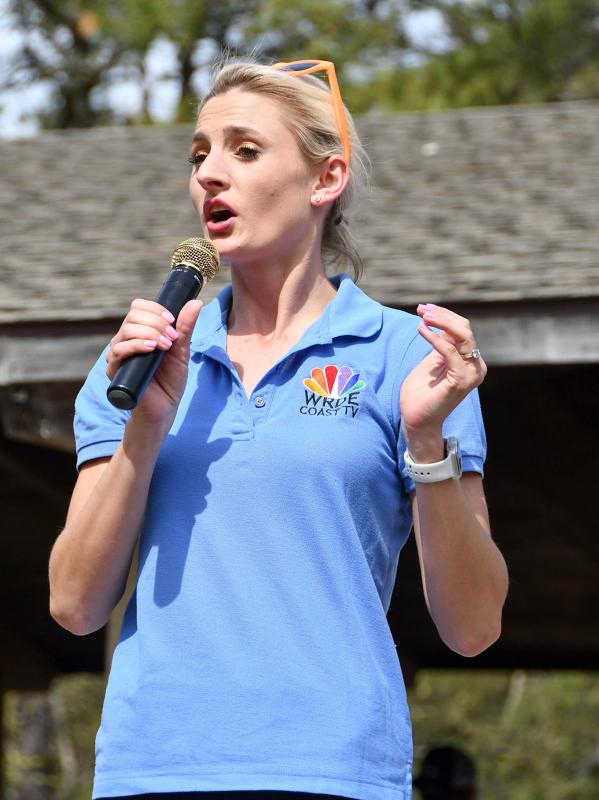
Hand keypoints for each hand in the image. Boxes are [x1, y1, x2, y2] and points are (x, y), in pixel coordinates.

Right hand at [106, 297, 202, 425]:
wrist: (164, 408)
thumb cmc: (170, 380)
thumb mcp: (181, 351)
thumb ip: (185, 328)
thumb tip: (196, 302)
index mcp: (140, 332)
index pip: (138, 307)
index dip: (155, 309)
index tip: (173, 321)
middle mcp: (126, 340)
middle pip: (133, 315)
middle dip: (156, 322)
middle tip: (172, 338)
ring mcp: (118, 354)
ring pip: (126, 330)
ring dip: (150, 333)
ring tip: (166, 346)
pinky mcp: (114, 370)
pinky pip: (119, 350)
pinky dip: (137, 345)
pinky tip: (151, 349)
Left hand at [400, 303, 486, 446]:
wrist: (416, 420)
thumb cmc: (421, 394)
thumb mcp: (431, 363)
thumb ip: (440, 346)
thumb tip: (440, 323)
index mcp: (469, 362)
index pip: (462, 330)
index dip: (444, 316)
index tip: (424, 308)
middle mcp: (475, 366)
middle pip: (464, 330)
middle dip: (442, 316)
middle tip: (422, 309)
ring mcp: (471, 373)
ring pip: (462, 336)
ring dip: (441, 322)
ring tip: (423, 316)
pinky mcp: (461, 380)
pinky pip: (450, 351)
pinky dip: (435, 338)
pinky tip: (421, 330)